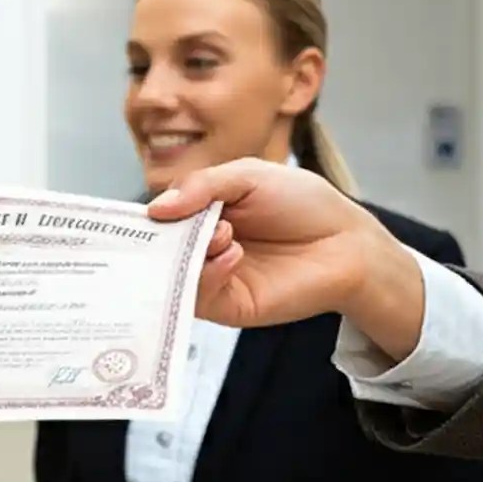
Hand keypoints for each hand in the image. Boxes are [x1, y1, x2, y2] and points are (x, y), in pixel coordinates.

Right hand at [149, 158, 404, 329]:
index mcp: (198, 214)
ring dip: (191, 253)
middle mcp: (197, 248)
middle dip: (163, 236)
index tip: (136, 214)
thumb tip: (154, 210)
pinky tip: (234, 253)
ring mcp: (210, 278)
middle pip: (156, 250)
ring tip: (224, 233)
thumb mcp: (248, 176)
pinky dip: (208, 273)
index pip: (156, 220)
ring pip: (171, 276)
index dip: (142, 218)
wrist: (346, 242)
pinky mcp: (227, 305)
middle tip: (177, 222)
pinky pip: (198, 297)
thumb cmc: (302, 203)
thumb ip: (200, 186)